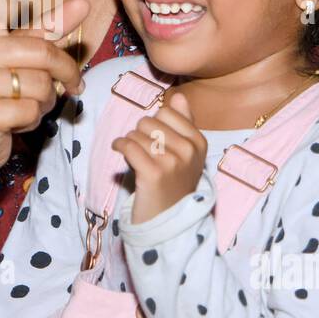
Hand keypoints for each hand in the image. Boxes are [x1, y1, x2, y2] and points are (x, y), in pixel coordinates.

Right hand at [0, 0, 89, 178]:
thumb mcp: (19, 56)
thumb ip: (48, 29)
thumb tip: (83, 2)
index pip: (0, 0)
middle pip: (42, 52)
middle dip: (65, 72)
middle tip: (73, 83)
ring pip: (41, 85)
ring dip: (46, 100)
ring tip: (26, 102)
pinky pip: (32, 111)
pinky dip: (34, 120)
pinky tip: (16, 121)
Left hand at [111, 91, 207, 224]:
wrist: (169, 220)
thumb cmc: (174, 184)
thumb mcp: (187, 153)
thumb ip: (184, 123)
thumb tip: (179, 96)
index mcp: (199, 142)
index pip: (167, 111)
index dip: (155, 122)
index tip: (153, 136)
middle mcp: (189, 150)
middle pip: (149, 120)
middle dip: (140, 132)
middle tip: (143, 150)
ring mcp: (172, 162)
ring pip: (137, 133)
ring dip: (130, 142)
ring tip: (135, 156)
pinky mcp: (153, 174)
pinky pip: (129, 146)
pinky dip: (119, 146)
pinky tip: (119, 150)